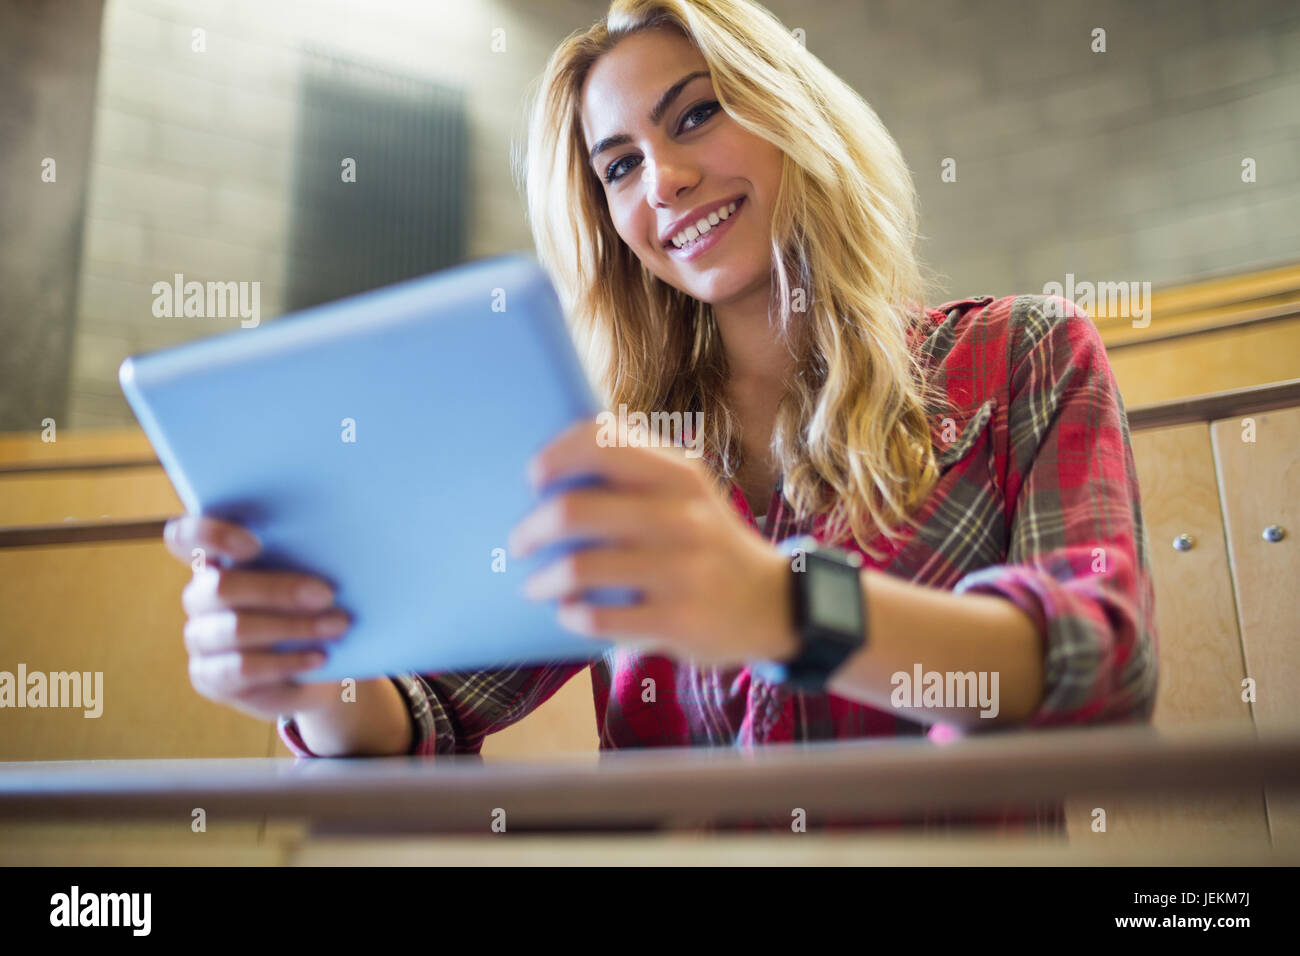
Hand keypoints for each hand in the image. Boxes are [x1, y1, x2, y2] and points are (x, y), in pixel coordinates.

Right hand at [163, 515, 350, 721]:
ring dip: (293, 627)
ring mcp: (200, 637)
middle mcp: (200, 596)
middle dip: (279, 590)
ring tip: (336, 627)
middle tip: (327, 595)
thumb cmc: (314, 603)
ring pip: (237, 629)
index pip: (188, 537)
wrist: (319, 661)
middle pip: (221, 587)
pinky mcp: (208, 676)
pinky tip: (319, 657)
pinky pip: (243, 668)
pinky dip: (286, 662)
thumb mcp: (313, 574)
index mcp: (217, 558)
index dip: (212, 535)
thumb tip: (336, 537)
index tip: (255, 545)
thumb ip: (306, 554)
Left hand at [508, 420, 798, 666]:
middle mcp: (682, 516)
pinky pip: (601, 618)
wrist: (774, 604)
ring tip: (535, 585)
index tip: (534, 477)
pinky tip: (569, 613)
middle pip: (576, 510)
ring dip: (544, 580)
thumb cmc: (708, 542)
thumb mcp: (688, 494)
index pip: (601, 442)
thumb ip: (636, 473)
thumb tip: (554, 465)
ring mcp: (682, 570)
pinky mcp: (679, 620)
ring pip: (581, 568)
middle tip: (520, 541)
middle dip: (532, 528)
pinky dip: (573, 616)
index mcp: (679, 475)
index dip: (555, 456)